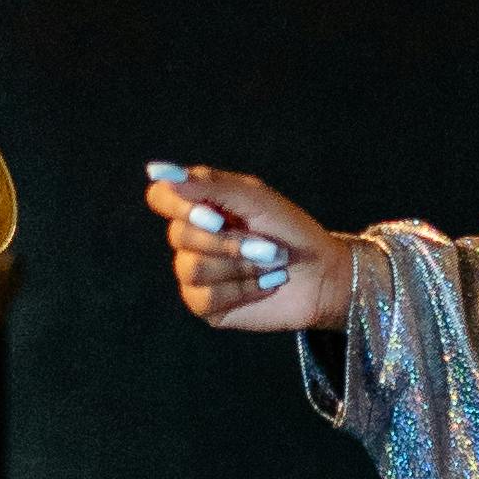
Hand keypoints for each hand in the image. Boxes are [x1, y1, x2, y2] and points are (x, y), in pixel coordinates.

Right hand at [144, 162, 351, 340]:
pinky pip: (205, 298)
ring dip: (239, 266)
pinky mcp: (205, 305)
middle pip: (179, 235)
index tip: (215, 215)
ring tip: (267, 264)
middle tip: (264, 244)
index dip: (178, 205)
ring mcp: (194, 274)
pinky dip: (241, 291)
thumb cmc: (289, 230)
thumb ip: (209, 184)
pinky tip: (261, 285)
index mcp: (199, 205)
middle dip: (228, 241)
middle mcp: (191, 238)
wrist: (321, 273)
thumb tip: (158, 173)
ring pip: (193, 268)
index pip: (160, 197)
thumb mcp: (254, 198)